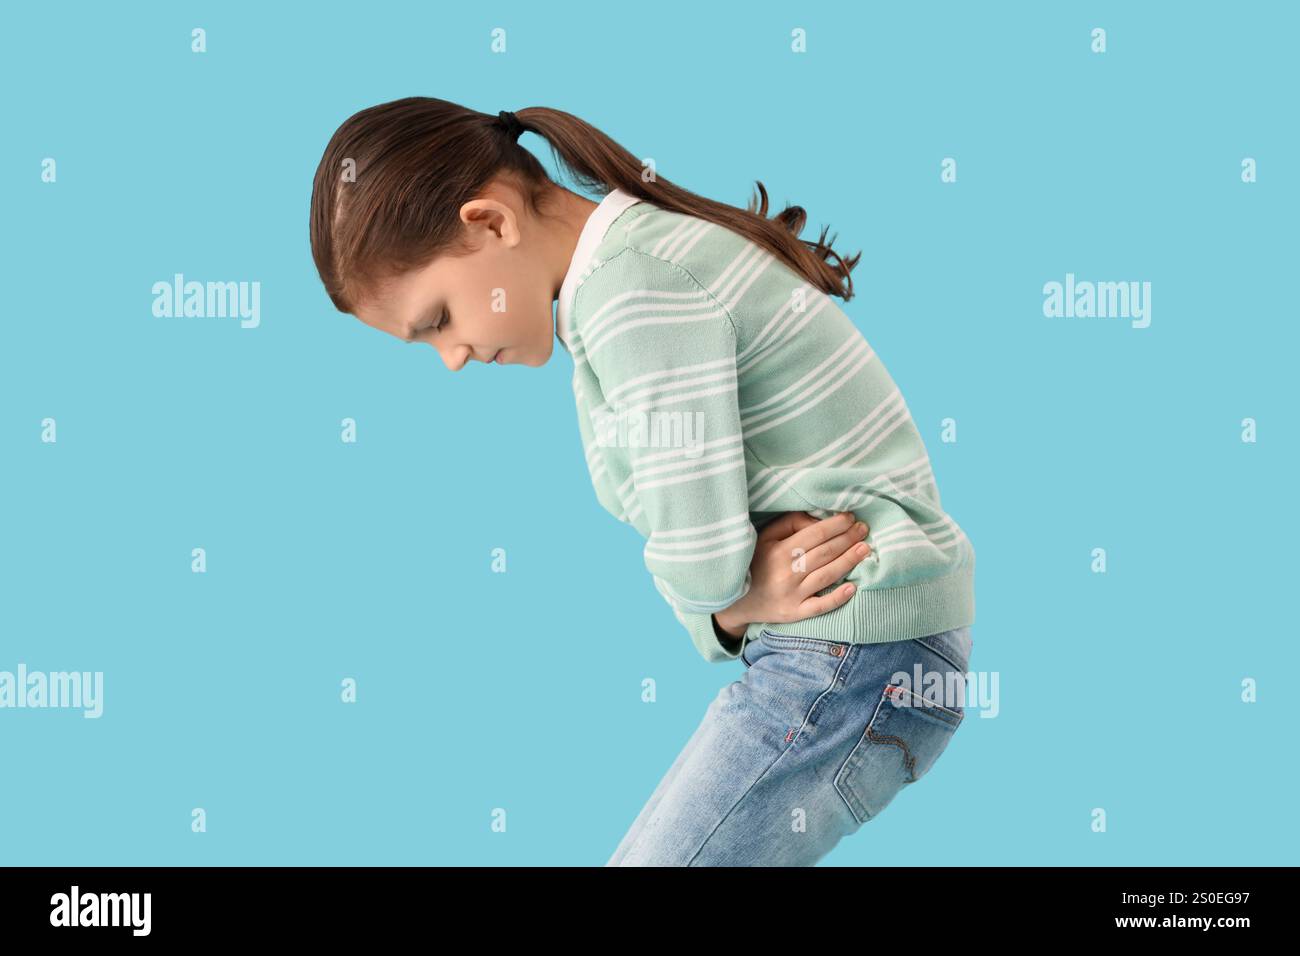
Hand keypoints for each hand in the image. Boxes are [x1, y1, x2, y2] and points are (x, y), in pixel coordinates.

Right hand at [713, 511, 870, 637]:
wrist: (734, 600)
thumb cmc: (754, 562)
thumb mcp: (765, 537)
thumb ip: (790, 523)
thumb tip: (819, 520)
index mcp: (779, 551)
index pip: (815, 534)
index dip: (836, 525)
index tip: (851, 517)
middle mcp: (787, 573)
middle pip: (825, 553)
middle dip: (848, 539)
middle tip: (864, 529)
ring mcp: (792, 595)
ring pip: (827, 575)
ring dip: (849, 561)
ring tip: (865, 549)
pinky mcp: (794, 613)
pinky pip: (820, 606)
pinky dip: (837, 597)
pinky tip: (853, 588)